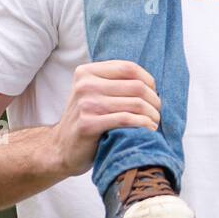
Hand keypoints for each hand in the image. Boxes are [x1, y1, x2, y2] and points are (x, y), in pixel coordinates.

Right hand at [52, 61, 161, 177]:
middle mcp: (84, 85)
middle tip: (157, 113)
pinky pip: (126, 120)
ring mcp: (85, 104)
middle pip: (136, 86)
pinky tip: (148, 130)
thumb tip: (151, 83)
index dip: (148, 81)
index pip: (129, 68)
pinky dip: (143, 125)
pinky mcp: (88, 124)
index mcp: (86, 72)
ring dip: (152, 115)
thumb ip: (114, 83)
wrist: (61, 149)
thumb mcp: (94, 94)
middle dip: (154, 100)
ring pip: (135, 103)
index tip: (153, 94)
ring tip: (155, 123)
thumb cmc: (86, 120)